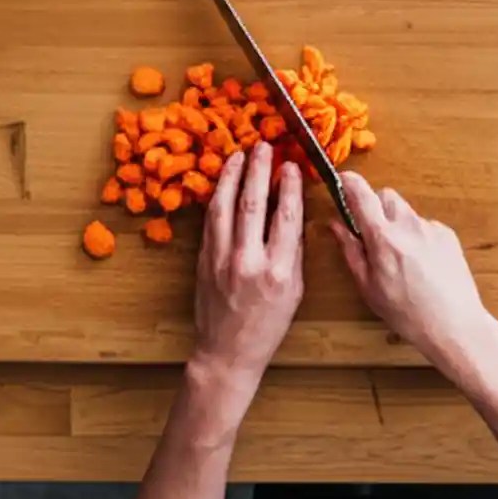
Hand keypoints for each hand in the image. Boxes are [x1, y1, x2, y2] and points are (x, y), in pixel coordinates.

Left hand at [193, 142, 304, 391]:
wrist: (228, 351)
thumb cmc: (268, 324)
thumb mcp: (294, 291)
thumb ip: (293, 252)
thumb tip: (293, 215)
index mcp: (278, 271)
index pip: (285, 217)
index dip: (289, 186)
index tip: (292, 166)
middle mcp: (248, 261)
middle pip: (252, 204)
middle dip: (258, 170)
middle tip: (263, 147)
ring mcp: (221, 259)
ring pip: (224, 207)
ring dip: (231, 176)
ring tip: (238, 155)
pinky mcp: (204, 260)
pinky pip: (211, 221)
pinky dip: (217, 198)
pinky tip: (222, 182)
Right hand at [330, 172, 497, 377]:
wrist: (454, 325)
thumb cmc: (407, 313)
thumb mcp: (368, 287)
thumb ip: (351, 250)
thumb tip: (336, 225)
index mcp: (383, 239)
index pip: (361, 194)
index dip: (348, 182)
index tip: (342, 181)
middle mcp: (408, 226)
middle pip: (386, 196)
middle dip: (375, 208)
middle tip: (371, 233)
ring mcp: (431, 228)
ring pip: (406, 213)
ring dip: (396, 224)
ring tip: (399, 258)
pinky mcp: (447, 235)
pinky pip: (424, 226)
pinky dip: (416, 237)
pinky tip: (420, 265)